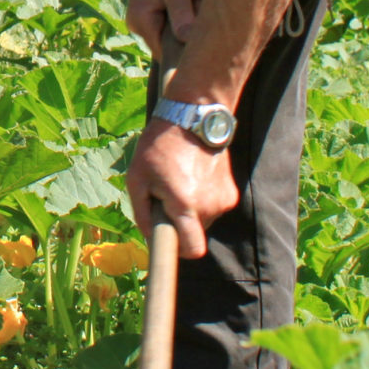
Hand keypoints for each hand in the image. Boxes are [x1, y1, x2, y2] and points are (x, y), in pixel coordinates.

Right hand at [124, 0, 198, 56]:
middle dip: (192, 22)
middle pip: (176, 40)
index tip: (205, 33)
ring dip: (192, 9)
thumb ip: (182, 15)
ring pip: (180, 26)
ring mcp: (148, 17)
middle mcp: (141, 25)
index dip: (188, 50)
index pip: (168, 55)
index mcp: (142, 22)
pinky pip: (178, 15)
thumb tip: (190, 42)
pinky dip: (188, 3)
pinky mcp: (155, 8)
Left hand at [126, 118, 237, 259]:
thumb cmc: (159, 147)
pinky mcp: (232, 192)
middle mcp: (210, 205)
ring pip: (203, 222)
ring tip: (179, 182)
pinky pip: (212, 208)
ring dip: (190, 211)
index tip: (169, 244)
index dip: (180, 251)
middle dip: (179, 223)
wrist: (194, 117)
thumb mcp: (137, 177)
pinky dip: (201, 201)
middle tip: (166, 196)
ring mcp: (224, 199)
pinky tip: (193, 178)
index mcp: (185, 204)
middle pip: (194, 234)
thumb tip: (150, 237)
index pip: (192, 249)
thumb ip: (141, 213)